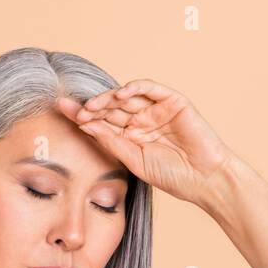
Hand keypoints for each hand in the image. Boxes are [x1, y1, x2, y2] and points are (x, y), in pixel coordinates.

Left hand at [55, 79, 234, 206]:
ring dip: (108, 98)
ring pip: (127, 97)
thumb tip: (84, 126)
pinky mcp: (173, 101)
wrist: (204, 179)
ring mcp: (157, 109)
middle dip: (92, 107)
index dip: (84, 116)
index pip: (103, 122)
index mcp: (131, 136)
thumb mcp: (133, 160)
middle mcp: (142, 120)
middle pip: (111, 107)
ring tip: (92, 106)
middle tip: (74, 110)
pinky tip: (119, 95)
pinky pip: (150, 88)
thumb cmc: (172, 176)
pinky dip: (134, 88)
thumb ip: (111, 141)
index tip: (64, 112)